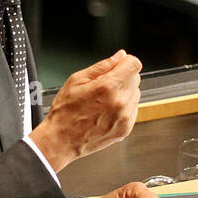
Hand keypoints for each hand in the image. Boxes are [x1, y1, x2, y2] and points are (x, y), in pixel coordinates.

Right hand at [28, 49, 141, 171]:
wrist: (61, 140)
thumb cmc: (65, 112)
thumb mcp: (77, 80)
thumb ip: (102, 66)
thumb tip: (119, 56)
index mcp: (108, 87)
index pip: (134, 65)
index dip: (126, 62)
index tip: (120, 64)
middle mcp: (120, 103)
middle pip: (136, 78)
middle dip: (122, 77)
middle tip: (103, 85)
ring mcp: (125, 117)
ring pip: (135, 94)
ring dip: (123, 93)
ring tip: (103, 100)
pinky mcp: (126, 129)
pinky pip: (133, 109)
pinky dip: (123, 107)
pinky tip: (106, 111)